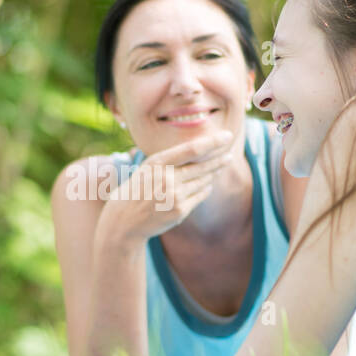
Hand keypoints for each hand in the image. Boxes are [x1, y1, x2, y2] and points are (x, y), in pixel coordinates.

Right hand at [98, 129, 234, 244]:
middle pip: (203, 166)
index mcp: (157, 163)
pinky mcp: (180, 210)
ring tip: (221, 165)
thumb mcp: (149, 168)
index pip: (192, 149)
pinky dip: (206, 189)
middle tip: (230, 153)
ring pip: (203, 181)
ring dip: (213, 173)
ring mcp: (174, 196)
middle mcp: (166, 178)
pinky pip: (200, 195)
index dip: (212, 142)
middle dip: (220, 159)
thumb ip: (172, 159)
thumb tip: (202, 149)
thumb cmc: (138, 188)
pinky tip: (207, 184)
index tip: (227, 136)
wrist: (125, 219)